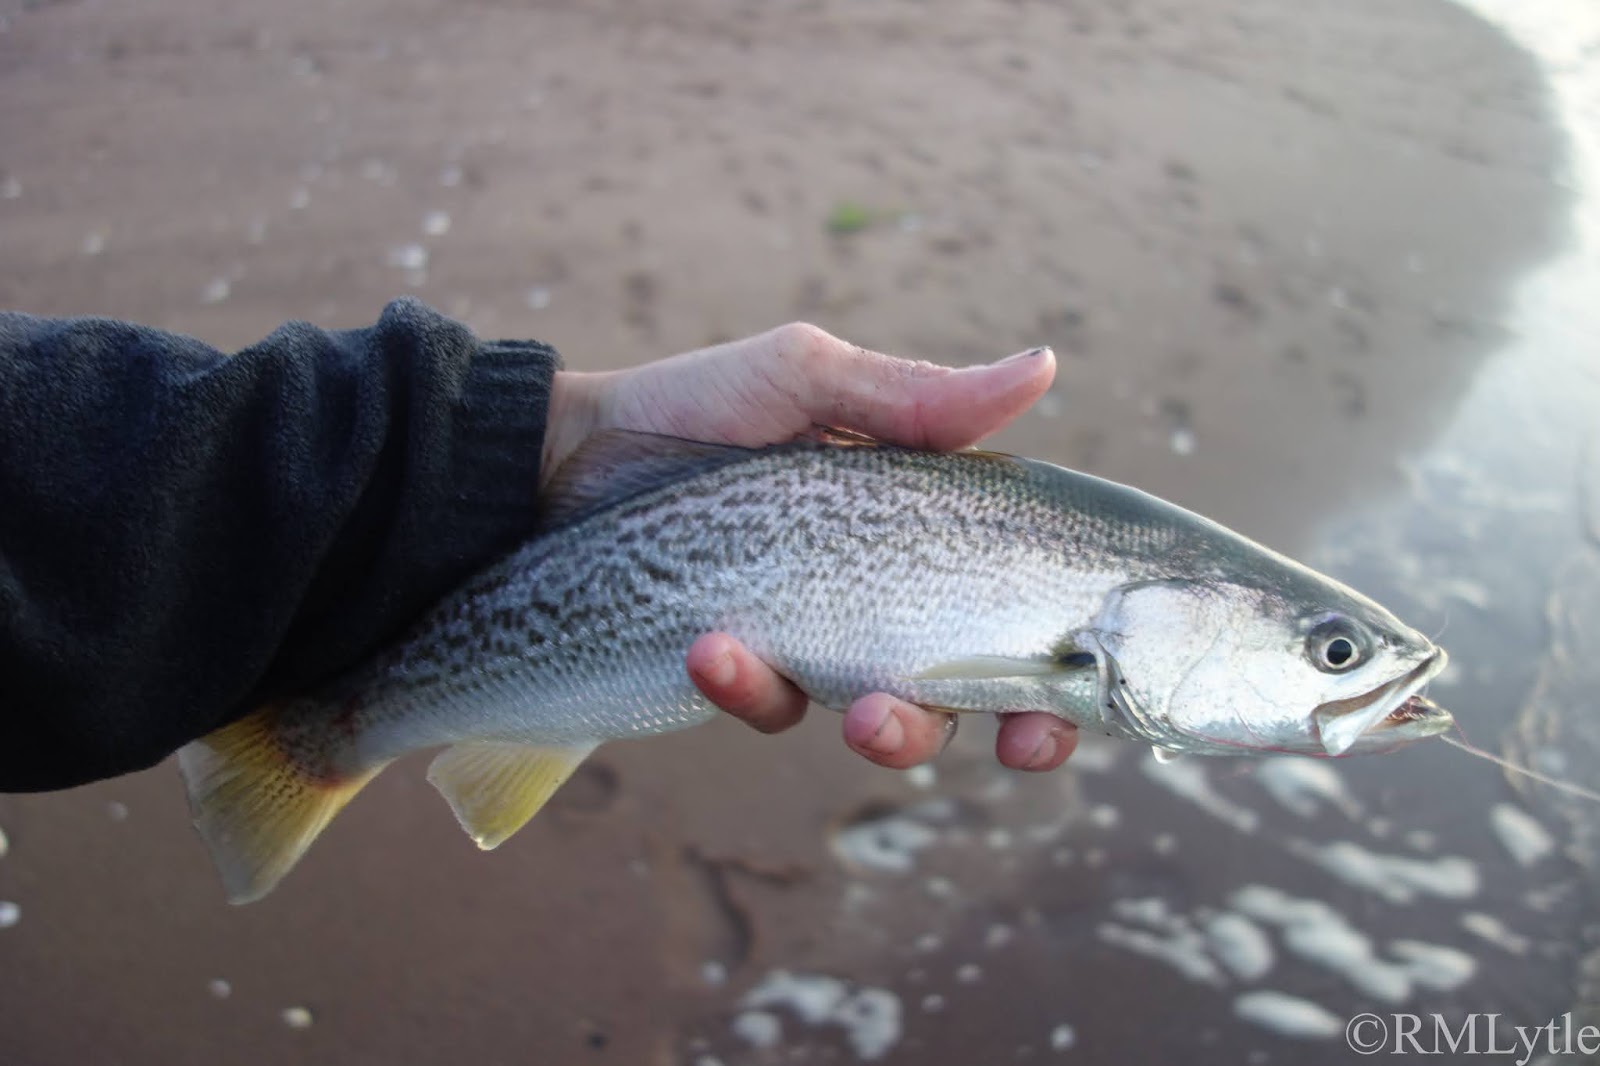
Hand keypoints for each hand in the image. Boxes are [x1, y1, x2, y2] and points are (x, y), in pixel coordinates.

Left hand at [544, 323, 1078, 772]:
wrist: (563, 456)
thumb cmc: (700, 406)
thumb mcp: (808, 380)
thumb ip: (916, 398)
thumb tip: (1042, 366)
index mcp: (921, 527)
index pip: (1019, 601)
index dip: (1067, 657)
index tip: (1084, 689)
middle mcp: (882, 596)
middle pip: (979, 687)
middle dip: (1010, 727)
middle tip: (1016, 739)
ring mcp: (814, 644)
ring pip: (885, 722)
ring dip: (893, 731)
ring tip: (859, 712)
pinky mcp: (742, 678)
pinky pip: (770, 707)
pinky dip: (752, 688)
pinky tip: (713, 648)